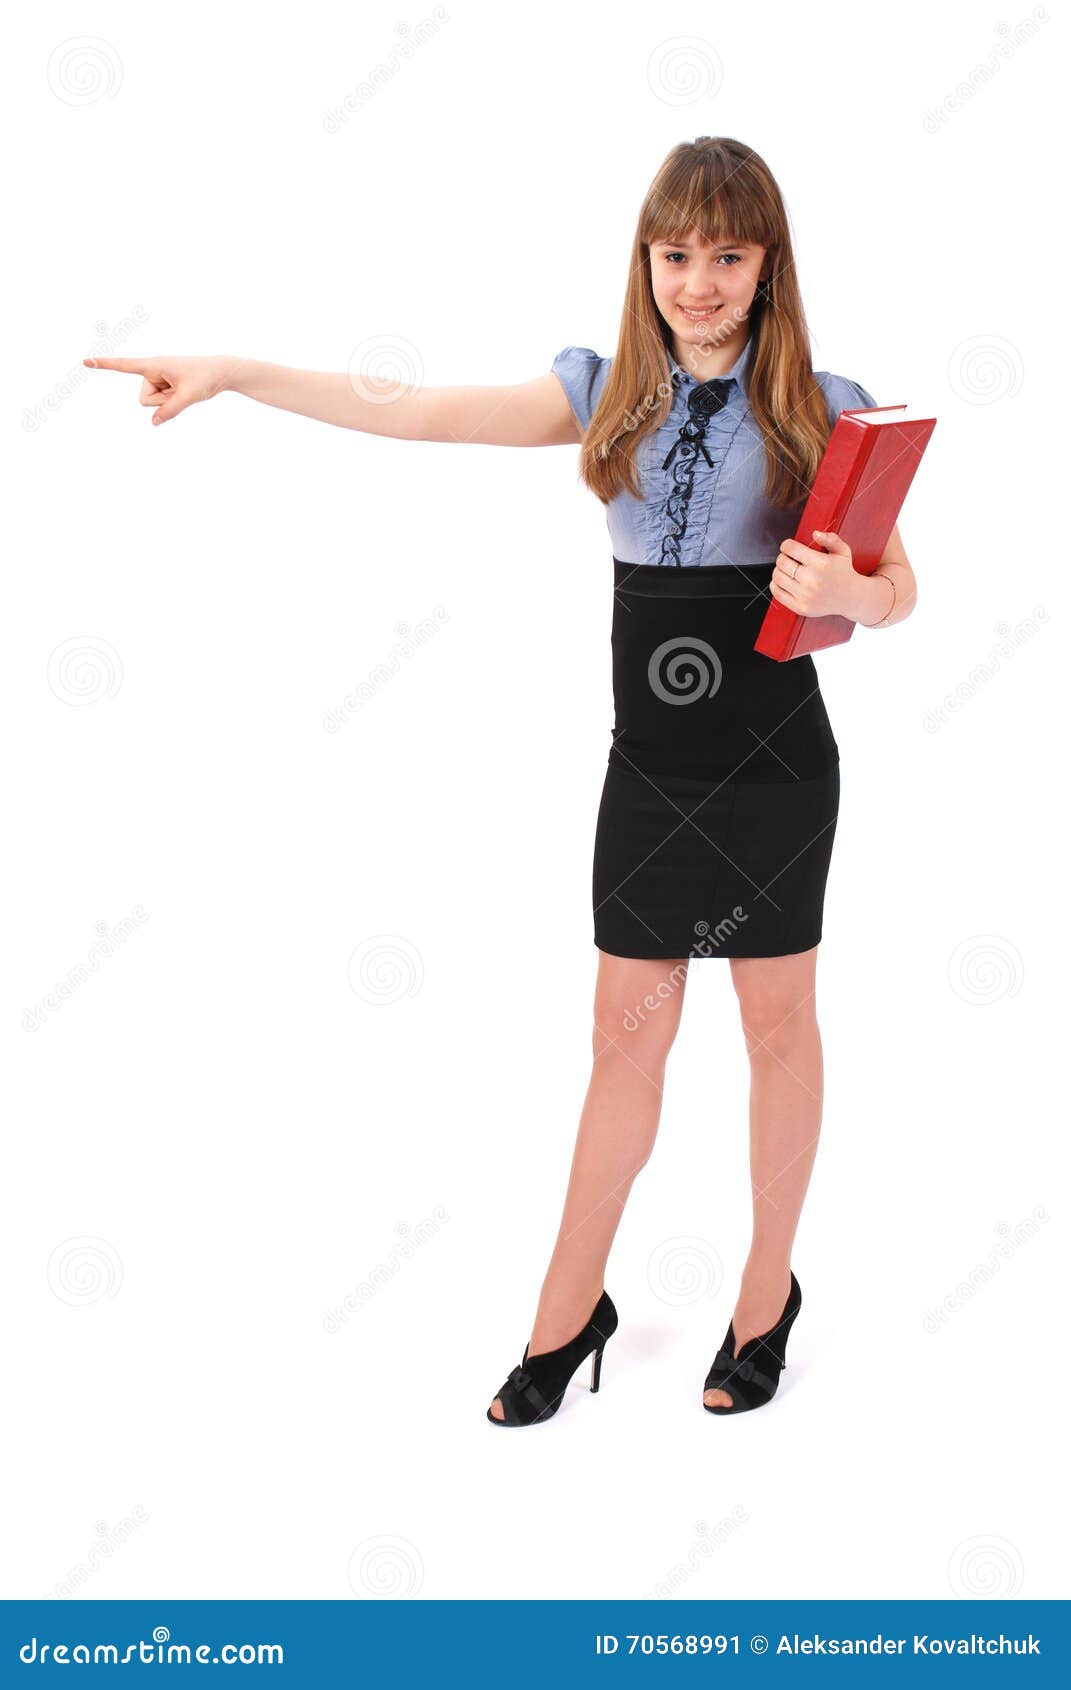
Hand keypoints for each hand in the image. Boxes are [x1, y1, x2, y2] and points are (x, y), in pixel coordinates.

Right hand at [82, 354, 234, 424]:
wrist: (221, 372)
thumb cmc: (205, 378)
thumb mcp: (188, 396)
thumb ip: (169, 411)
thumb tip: (153, 423)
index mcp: (154, 365)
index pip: (125, 366)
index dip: (105, 365)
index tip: (86, 361)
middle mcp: (153, 370)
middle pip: (144, 399)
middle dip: (161, 401)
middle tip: (182, 390)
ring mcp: (158, 378)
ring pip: (153, 403)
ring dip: (169, 401)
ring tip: (185, 389)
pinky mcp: (164, 384)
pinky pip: (161, 402)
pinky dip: (172, 401)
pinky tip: (184, 390)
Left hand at [770, 530, 858, 617]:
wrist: (850, 597)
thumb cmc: (844, 573)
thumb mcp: (842, 551)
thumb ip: (830, 539)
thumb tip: (815, 533)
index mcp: (821, 564)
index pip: (791, 549)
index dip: (786, 545)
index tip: (788, 546)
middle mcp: (812, 580)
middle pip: (782, 562)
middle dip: (782, 557)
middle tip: (787, 557)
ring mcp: (805, 595)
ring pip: (777, 577)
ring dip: (778, 570)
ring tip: (786, 569)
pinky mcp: (800, 607)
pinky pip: (777, 593)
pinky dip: (776, 584)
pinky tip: (783, 581)